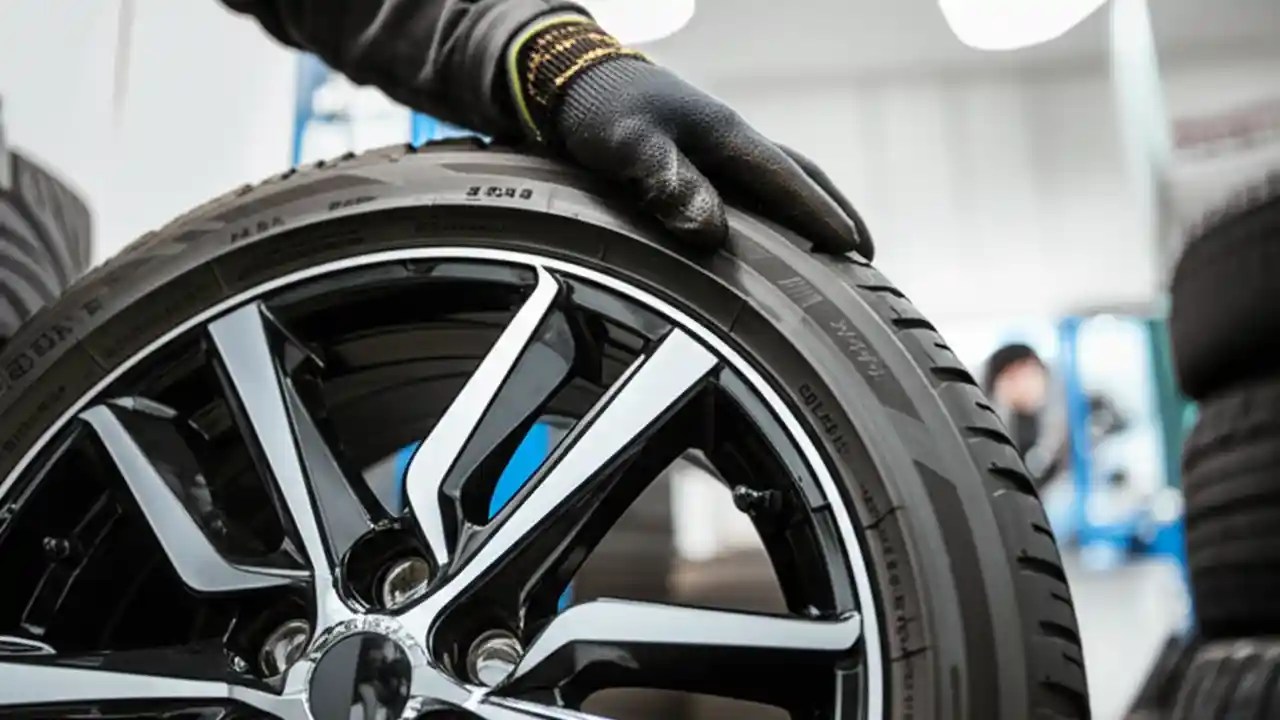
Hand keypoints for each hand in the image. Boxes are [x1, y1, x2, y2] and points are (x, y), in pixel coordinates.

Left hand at [509, 19, 873, 258]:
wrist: (568, 78)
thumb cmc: (599, 109)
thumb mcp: (628, 145)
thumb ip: (668, 183)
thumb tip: (711, 232)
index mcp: (726, 134)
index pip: (787, 180)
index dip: (819, 216)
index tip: (853, 250)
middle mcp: (730, 138)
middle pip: (800, 175)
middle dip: (833, 211)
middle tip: (864, 253)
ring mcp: (715, 145)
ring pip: (780, 177)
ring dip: (810, 208)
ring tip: (832, 244)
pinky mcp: (697, 155)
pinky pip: (752, 183)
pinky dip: (775, 206)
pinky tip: (768, 229)